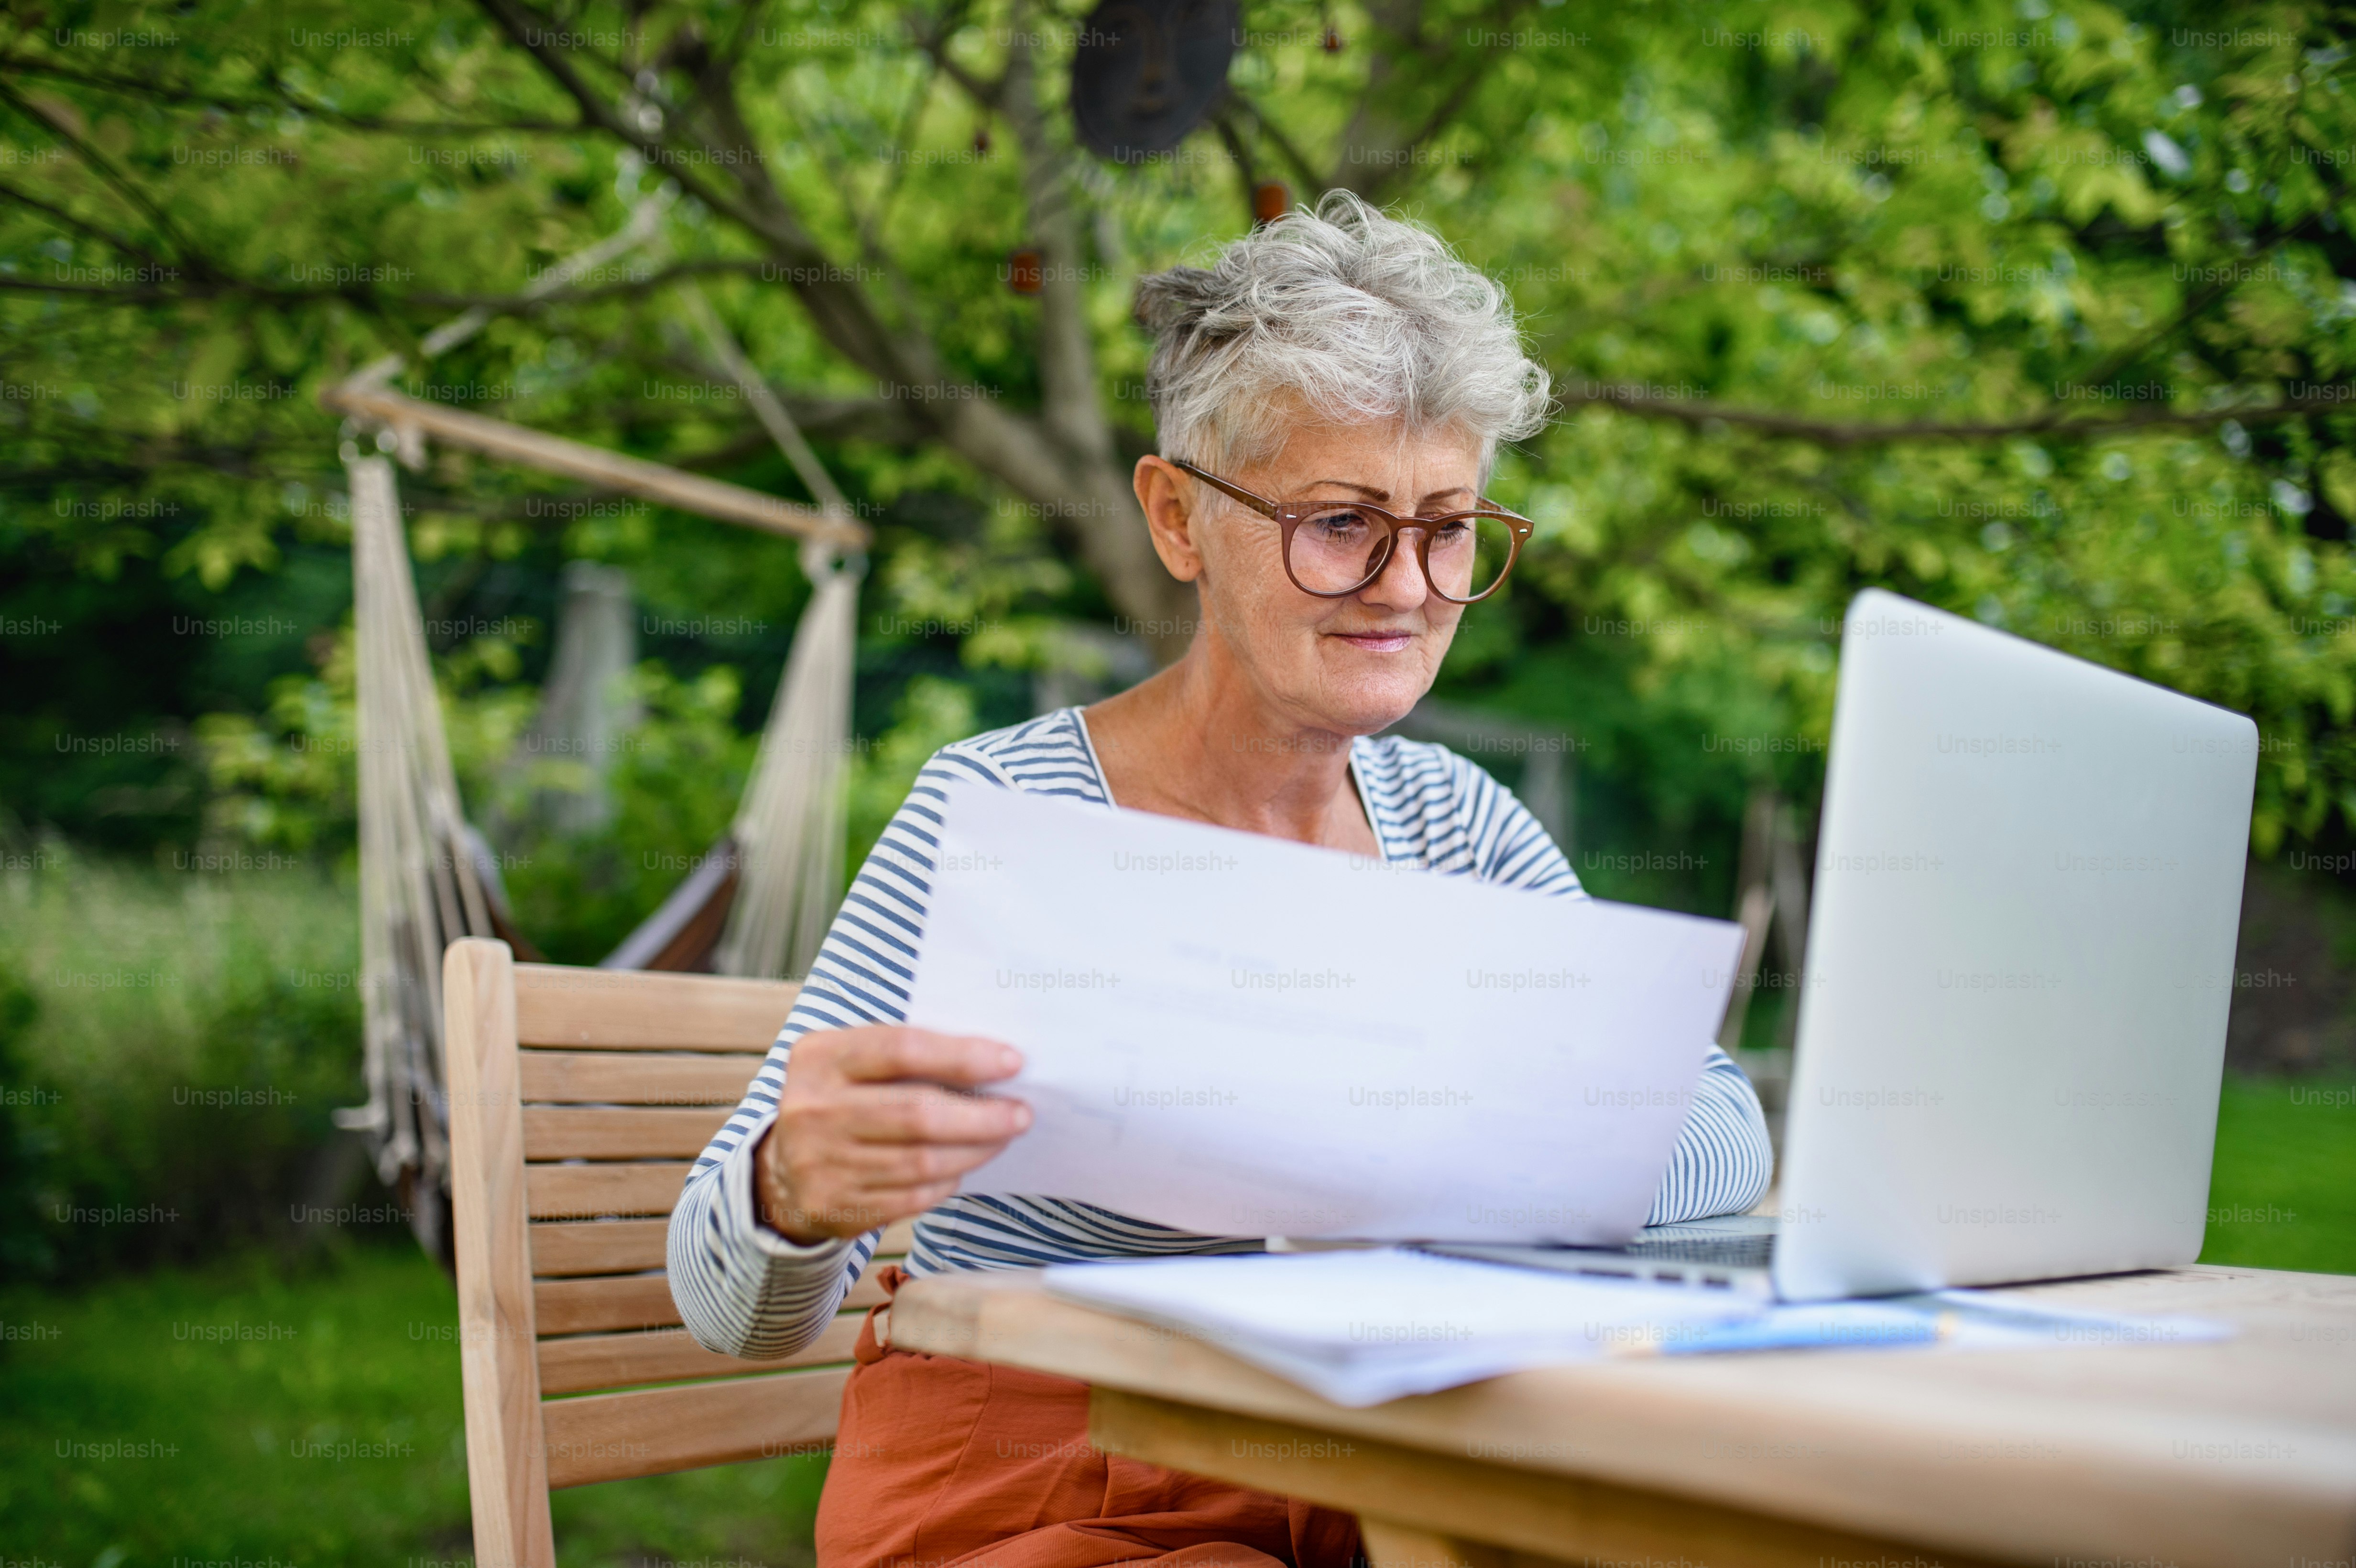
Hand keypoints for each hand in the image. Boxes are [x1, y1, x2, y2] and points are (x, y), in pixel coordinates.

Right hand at [753, 1025, 1029, 1243]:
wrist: (781, 1170)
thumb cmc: (842, 1101)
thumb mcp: (853, 1062)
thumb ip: (907, 1056)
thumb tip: (991, 1062)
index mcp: (820, 1058)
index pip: (903, 1050)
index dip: (964, 1056)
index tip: (1013, 1062)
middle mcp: (813, 1110)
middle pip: (917, 1113)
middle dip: (982, 1115)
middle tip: (1021, 1112)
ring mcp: (821, 1163)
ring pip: (922, 1161)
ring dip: (975, 1149)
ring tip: (1002, 1136)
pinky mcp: (834, 1208)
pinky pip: (913, 1197)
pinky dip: (948, 1180)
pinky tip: (964, 1165)